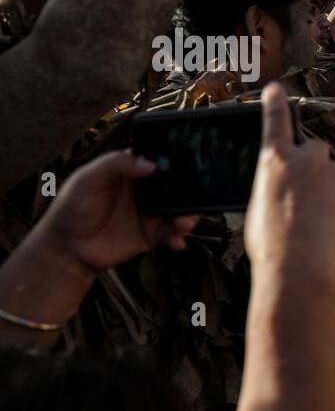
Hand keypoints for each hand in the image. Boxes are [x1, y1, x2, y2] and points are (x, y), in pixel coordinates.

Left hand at [29, 151, 196, 274]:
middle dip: (188, 192)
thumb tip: (150, 164)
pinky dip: (178, 237)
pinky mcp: (151, 235)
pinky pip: (171, 235)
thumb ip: (116, 165)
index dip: (173, 163)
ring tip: (184, 223)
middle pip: (175, 188)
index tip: (186, 166)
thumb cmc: (72, 208)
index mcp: (130, 173)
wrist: (67, 247)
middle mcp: (143, 193)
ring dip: (187, 216)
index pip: (157, 163)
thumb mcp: (89, 178)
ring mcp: (149, 214)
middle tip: (192, 198)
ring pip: (177, 212)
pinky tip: (177, 241)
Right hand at [245, 83, 334, 276]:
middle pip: (315, 148)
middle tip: (307, 194)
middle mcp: (306, 158)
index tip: (276, 89)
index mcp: (274, 160)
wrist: (298, 264)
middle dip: (314, 164)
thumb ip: (274, 184)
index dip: (276, 104)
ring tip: (317, 219)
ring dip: (330, 188)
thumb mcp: (259, 205)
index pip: (276, 122)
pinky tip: (331, 225)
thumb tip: (284, 185)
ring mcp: (334, 172)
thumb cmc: (271, 242)